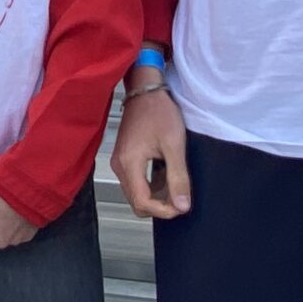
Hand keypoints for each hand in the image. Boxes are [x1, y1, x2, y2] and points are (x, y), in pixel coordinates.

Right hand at [111, 84, 191, 219]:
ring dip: (157, 196)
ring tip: (176, 185)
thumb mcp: (174, 145)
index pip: (142, 203)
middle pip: (137, 202)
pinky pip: (136, 182)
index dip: (163, 211)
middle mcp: (120, 166)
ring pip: (137, 194)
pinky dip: (152, 185)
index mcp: (129, 164)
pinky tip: (167, 175)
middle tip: (180, 198)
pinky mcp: (124, 159)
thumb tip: (182, 205)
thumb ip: (178, 177)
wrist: (145, 90)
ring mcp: (120, 163)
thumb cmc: (158, 111)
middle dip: (160, 206)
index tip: (181, 207)